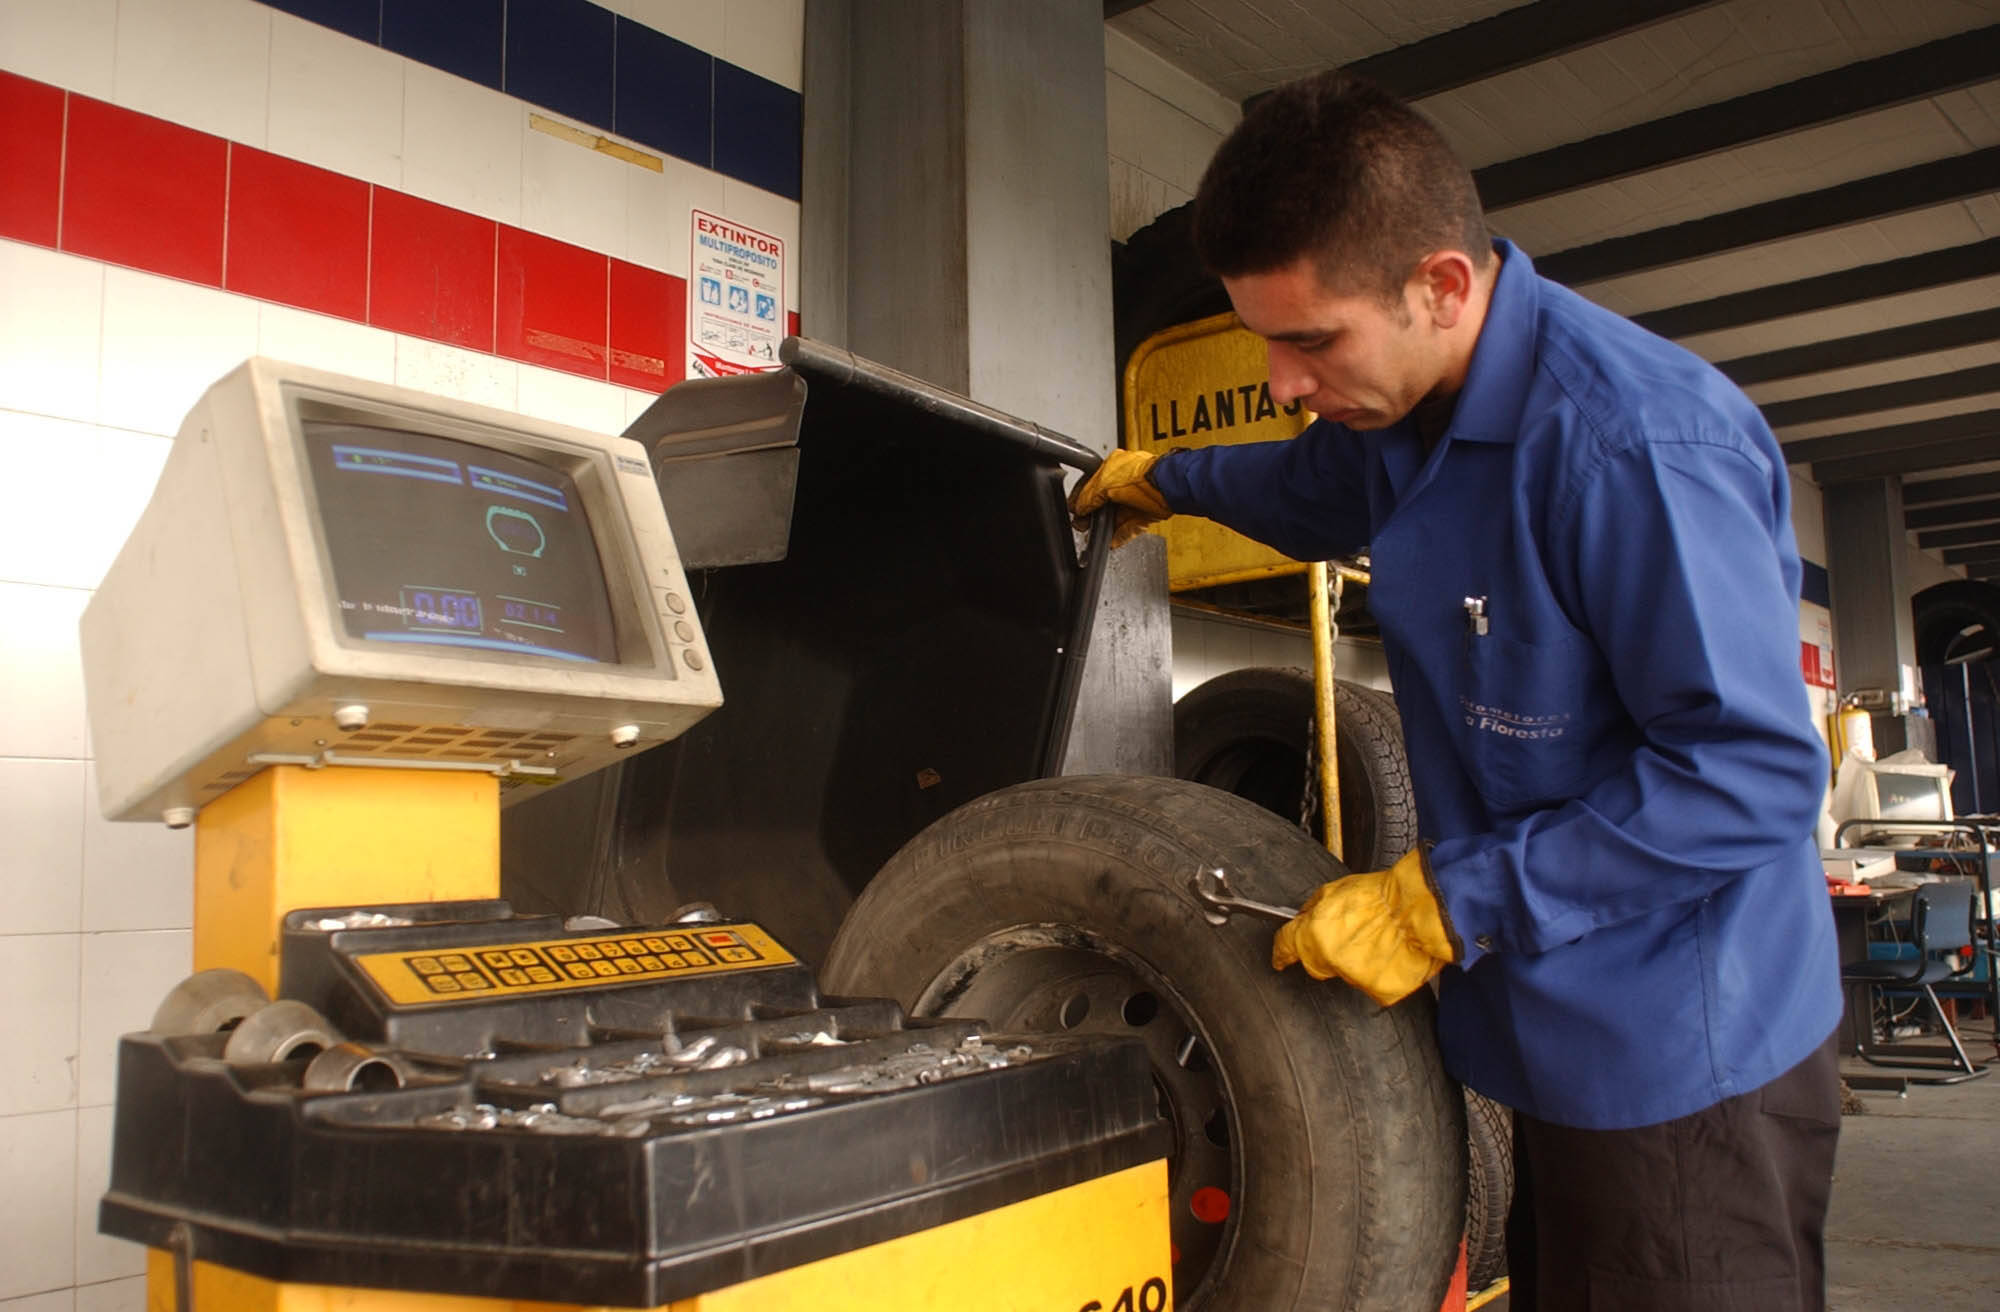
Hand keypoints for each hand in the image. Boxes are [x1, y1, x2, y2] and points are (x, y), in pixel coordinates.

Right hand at [1068, 449, 1172, 546]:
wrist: (1167, 488)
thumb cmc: (1141, 477)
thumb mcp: (1104, 484)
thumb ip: (1088, 496)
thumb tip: (1079, 508)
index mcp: (1114, 466)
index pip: (1092, 484)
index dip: (1082, 499)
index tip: (1075, 511)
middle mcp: (1125, 480)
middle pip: (1104, 502)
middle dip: (1093, 516)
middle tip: (1083, 525)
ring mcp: (1137, 497)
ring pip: (1117, 515)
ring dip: (1106, 527)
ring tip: (1097, 536)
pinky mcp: (1147, 512)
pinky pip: (1130, 525)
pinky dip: (1121, 534)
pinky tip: (1112, 542)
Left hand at [1271, 848, 1461, 1004]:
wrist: (1420, 910)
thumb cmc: (1383, 896)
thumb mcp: (1336, 890)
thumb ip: (1312, 908)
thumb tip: (1300, 919)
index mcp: (1313, 934)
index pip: (1285, 947)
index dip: (1281, 952)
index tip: (1280, 958)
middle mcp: (1329, 960)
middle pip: (1314, 963)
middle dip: (1323, 951)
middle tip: (1349, 933)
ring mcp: (1354, 978)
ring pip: (1344, 973)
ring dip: (1353, 961)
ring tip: (1375, 939)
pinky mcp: (1378, 991)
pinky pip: (1370, 984)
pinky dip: (1376, 973)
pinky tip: (1388, 954)